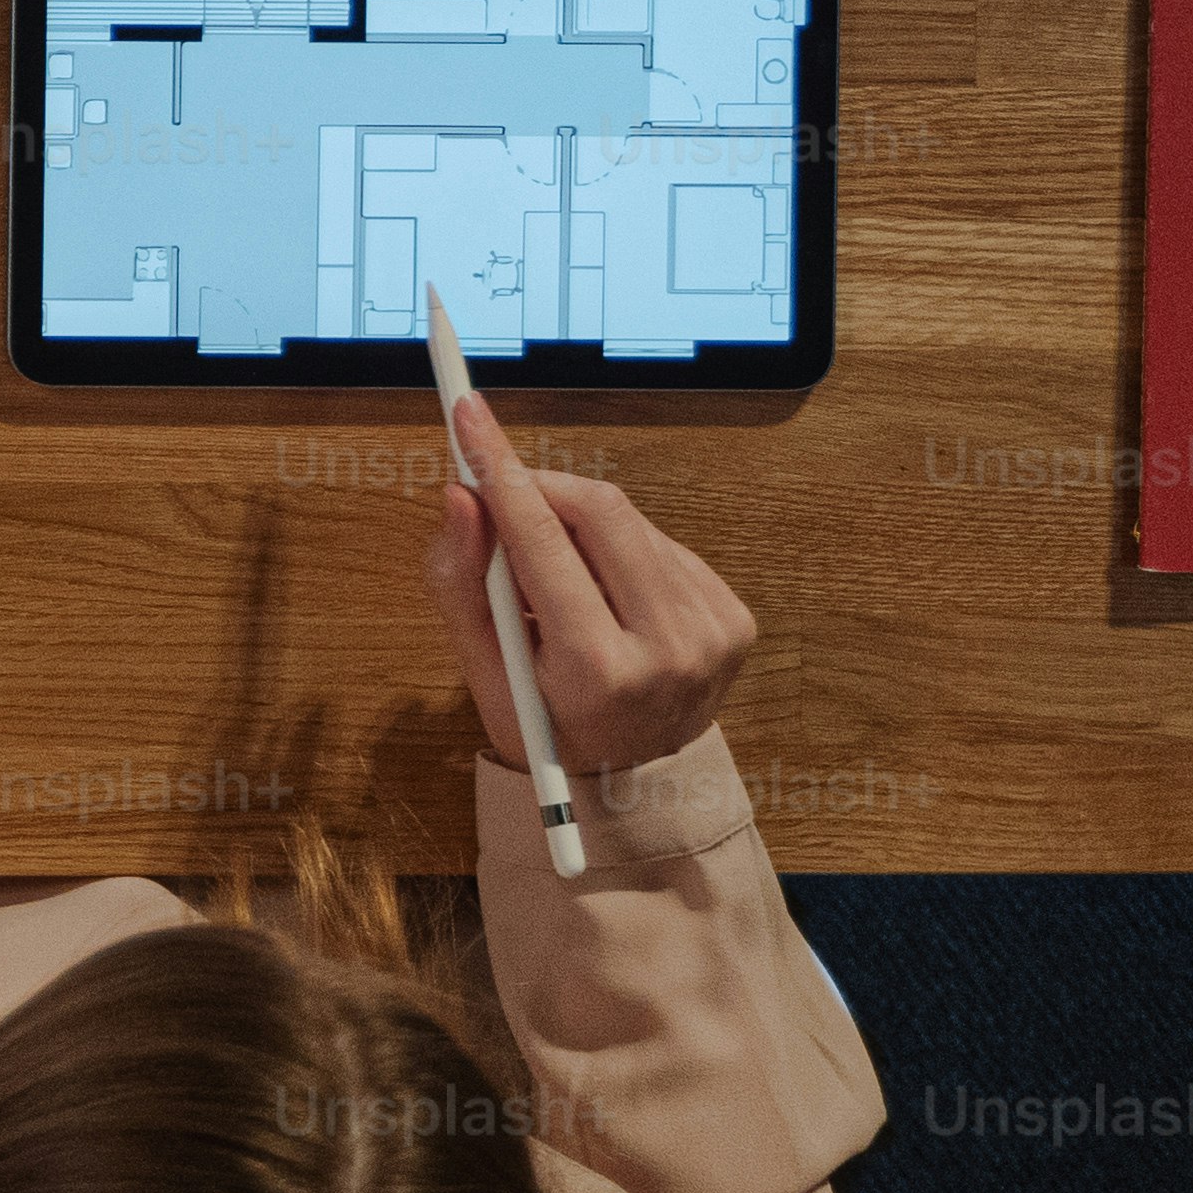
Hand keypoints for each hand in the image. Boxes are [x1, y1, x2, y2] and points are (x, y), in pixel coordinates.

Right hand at [430, 395, 753, 778]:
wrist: (637, 777)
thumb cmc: (549, 725)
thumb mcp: (484, 672)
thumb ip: (460, 582)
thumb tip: (462, 495)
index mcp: (597, 670)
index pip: (543, 542)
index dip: (500, 471)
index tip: (468, 415)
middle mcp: (668, 648)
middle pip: (599, 510)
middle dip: (541, 485)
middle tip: (502, 489)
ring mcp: (711, 632)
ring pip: (630, 521)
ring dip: (578, 523)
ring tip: (557, 573)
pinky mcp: (732, 617)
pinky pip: (662, 544)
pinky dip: (620, 550)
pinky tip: (605, 591)